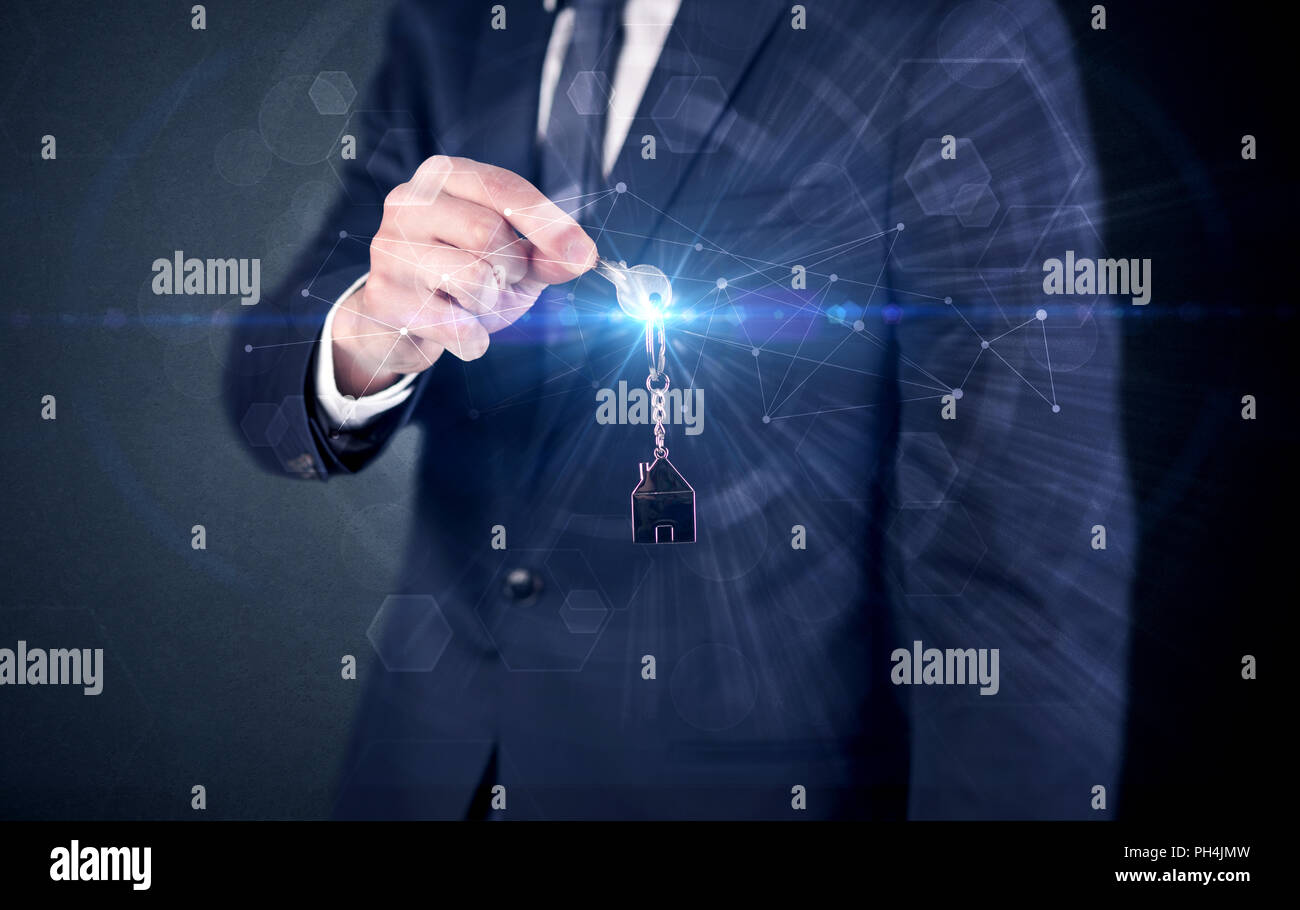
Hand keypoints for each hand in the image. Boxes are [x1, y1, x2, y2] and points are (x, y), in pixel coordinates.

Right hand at [331, 155, 596, 397]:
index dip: (548, 223)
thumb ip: (548, 254)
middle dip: (511, 269)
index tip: (582, 254)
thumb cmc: (460, 276)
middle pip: (489, 232)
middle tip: (499, 281)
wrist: (399, 322)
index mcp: (446, 177)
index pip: (504, 188)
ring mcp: (390, 248)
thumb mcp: (513, 259)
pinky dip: (473, 340)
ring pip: (471, 277)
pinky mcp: (384, 298)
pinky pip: (455, 326)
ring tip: (473, 303)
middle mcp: (410, 202)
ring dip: (490, 303)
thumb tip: (580, 256)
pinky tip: (460, 332)